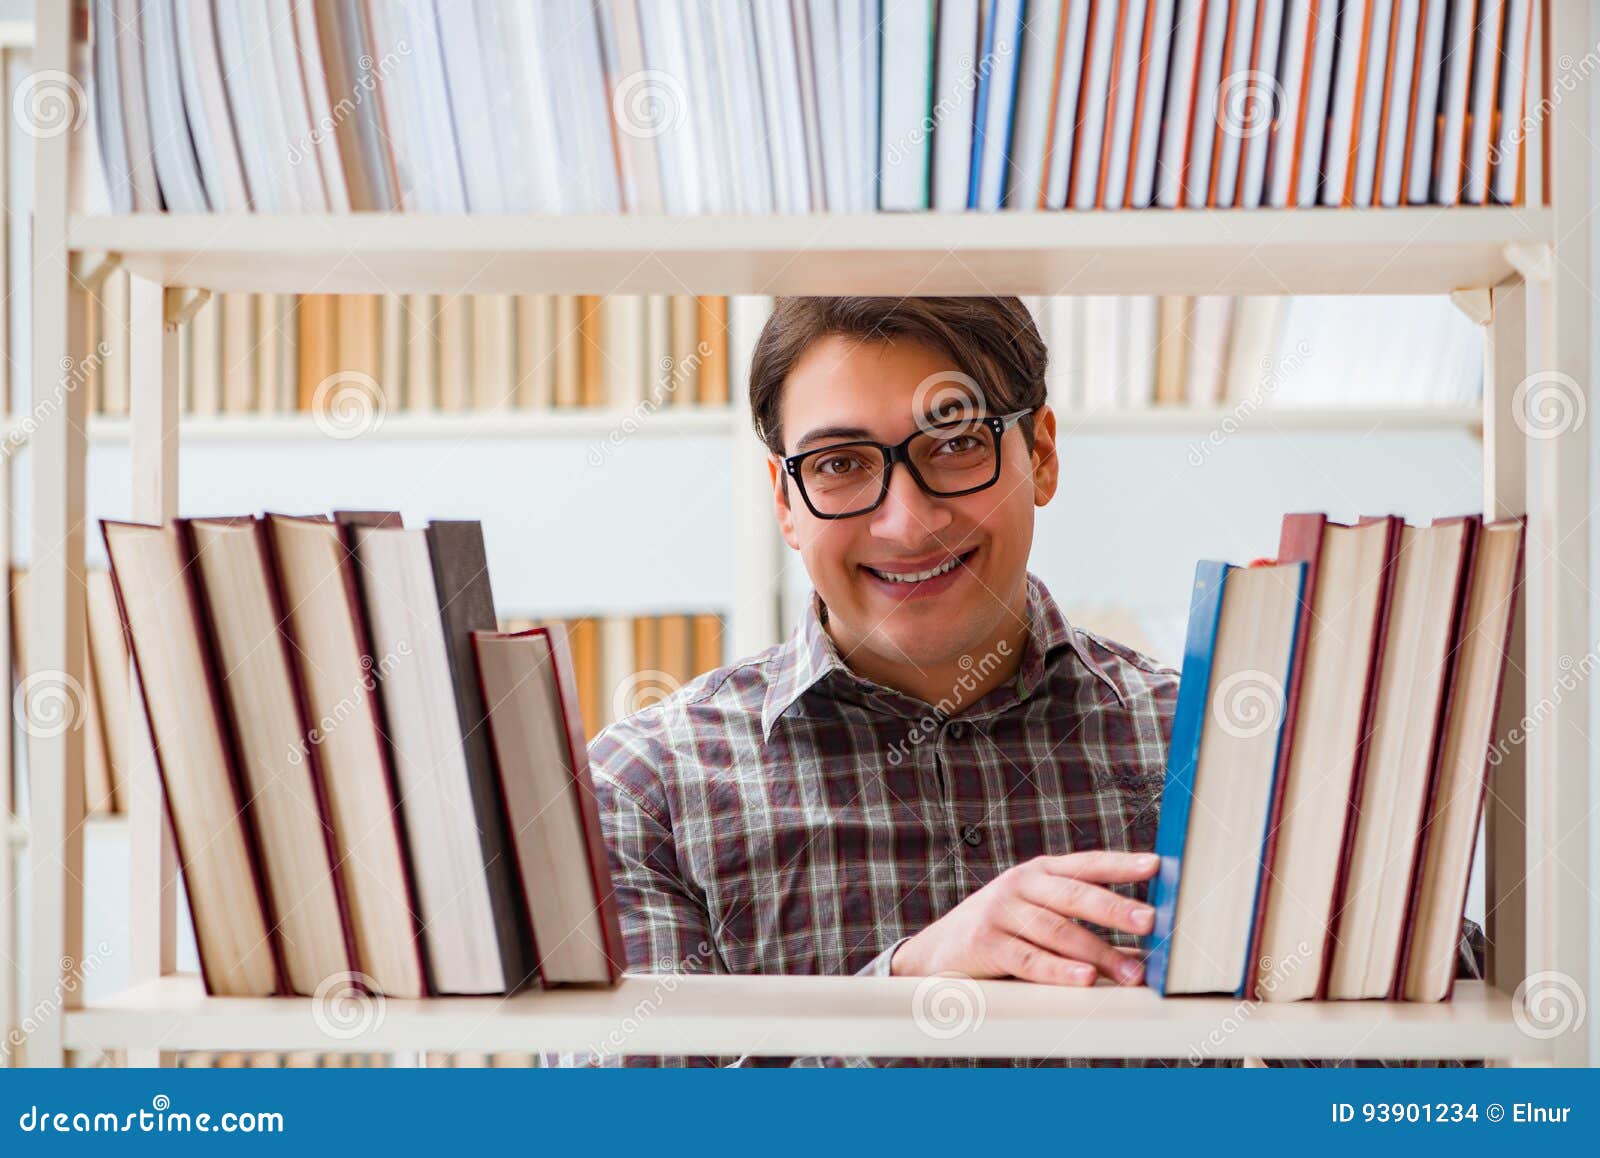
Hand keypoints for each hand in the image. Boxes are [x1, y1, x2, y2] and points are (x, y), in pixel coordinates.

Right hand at [889, 851, 1158, 985]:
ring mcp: (1001, 911)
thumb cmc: (1004, 932)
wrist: (939, 950)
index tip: (1156, 866)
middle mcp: (1021, 884)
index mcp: (1040, 871)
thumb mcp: (1038, 913)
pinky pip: (1028, 958)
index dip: (1121, 864)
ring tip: (1130, 971)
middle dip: (1115, 909)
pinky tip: (1084, 980)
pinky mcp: (985, 942)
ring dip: (1098, 953)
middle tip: (1150, 920)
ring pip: (1056, 931)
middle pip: (1074, 895)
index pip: (1087, 864)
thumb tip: (1143, 950)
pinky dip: (1058, 970)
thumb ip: (1081, 923)